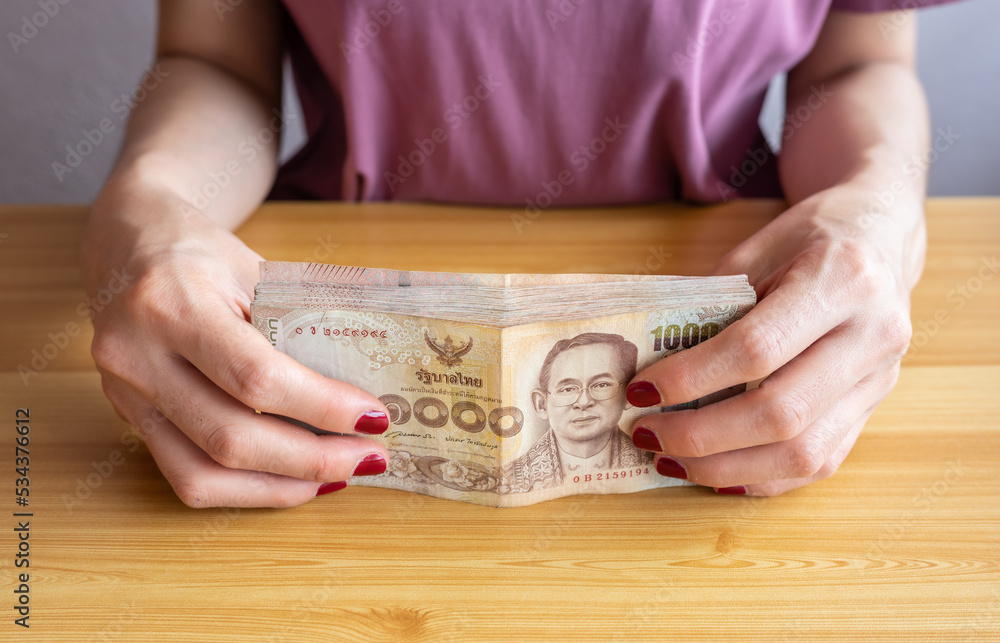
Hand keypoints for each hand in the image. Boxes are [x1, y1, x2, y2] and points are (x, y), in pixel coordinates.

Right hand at [82, 199, 389, 507]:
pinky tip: (294, 480)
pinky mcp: (129, 419)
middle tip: (370, 457)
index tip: (373, 416)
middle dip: (312, 458)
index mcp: (173, 304)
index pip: (255, 377)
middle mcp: (138, 356)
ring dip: (282, 485)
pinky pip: (185, 475)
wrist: (126, 240)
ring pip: (203, 473)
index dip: (321, 406)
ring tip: (339, 476)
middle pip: (230, 438)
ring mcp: (126, 394)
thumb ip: (298, 325)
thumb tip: (364, 389)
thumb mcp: (253, 268)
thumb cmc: (200, 251)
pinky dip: (247, 488)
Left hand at [627, 186, 921, 495]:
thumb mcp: (756, 250)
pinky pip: (819, 463)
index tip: (641, 390)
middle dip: (702, 435)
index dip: (691, 378)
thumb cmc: (807, 239)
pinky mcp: (874, 409)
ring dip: (726, 467)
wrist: (881, 236)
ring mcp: (880, 379)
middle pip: (781, 413)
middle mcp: (872, 336)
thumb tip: (650, 365)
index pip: (756, 348)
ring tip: (671, 461)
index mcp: (842, 281)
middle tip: (646, 434)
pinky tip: (714, 472)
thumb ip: (710, 303)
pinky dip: (760, 476)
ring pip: (804, 453)